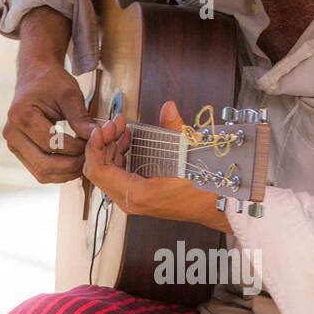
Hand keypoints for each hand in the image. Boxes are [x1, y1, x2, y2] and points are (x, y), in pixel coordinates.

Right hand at [4, 6, 93, 182]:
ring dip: (67, 172)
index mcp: (21, 116)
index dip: (77, 148)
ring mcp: (12, 145)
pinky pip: (40, 171)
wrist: (35, 75)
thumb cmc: (52, 81)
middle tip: (92, 158)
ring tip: (85, 160)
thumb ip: (82, 118)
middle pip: (45, 165)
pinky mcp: (19, 151)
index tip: (95, 143)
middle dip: (72, 165)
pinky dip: (60, 172)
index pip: (53, 144)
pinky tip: (74, 161)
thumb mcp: (70, 94)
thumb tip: (98, 139)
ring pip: (42, 174)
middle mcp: (11, 133)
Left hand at [83, 101, 231, 232]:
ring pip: (107, 173)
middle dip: (103, 143)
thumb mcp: (188, 153)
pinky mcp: (138, 198)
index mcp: (137, 193)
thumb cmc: (205, 187)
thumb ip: (173, 128)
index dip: (95, 146)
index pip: (97, 170)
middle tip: (116, 124)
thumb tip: (168, 107)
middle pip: (98, 170)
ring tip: (122, 129)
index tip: (104, 127)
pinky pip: (117, 177)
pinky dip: (117, 158)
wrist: (217, 207)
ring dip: (110, 149)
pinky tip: (128, 142)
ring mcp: (133, 201)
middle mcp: (130, 201)